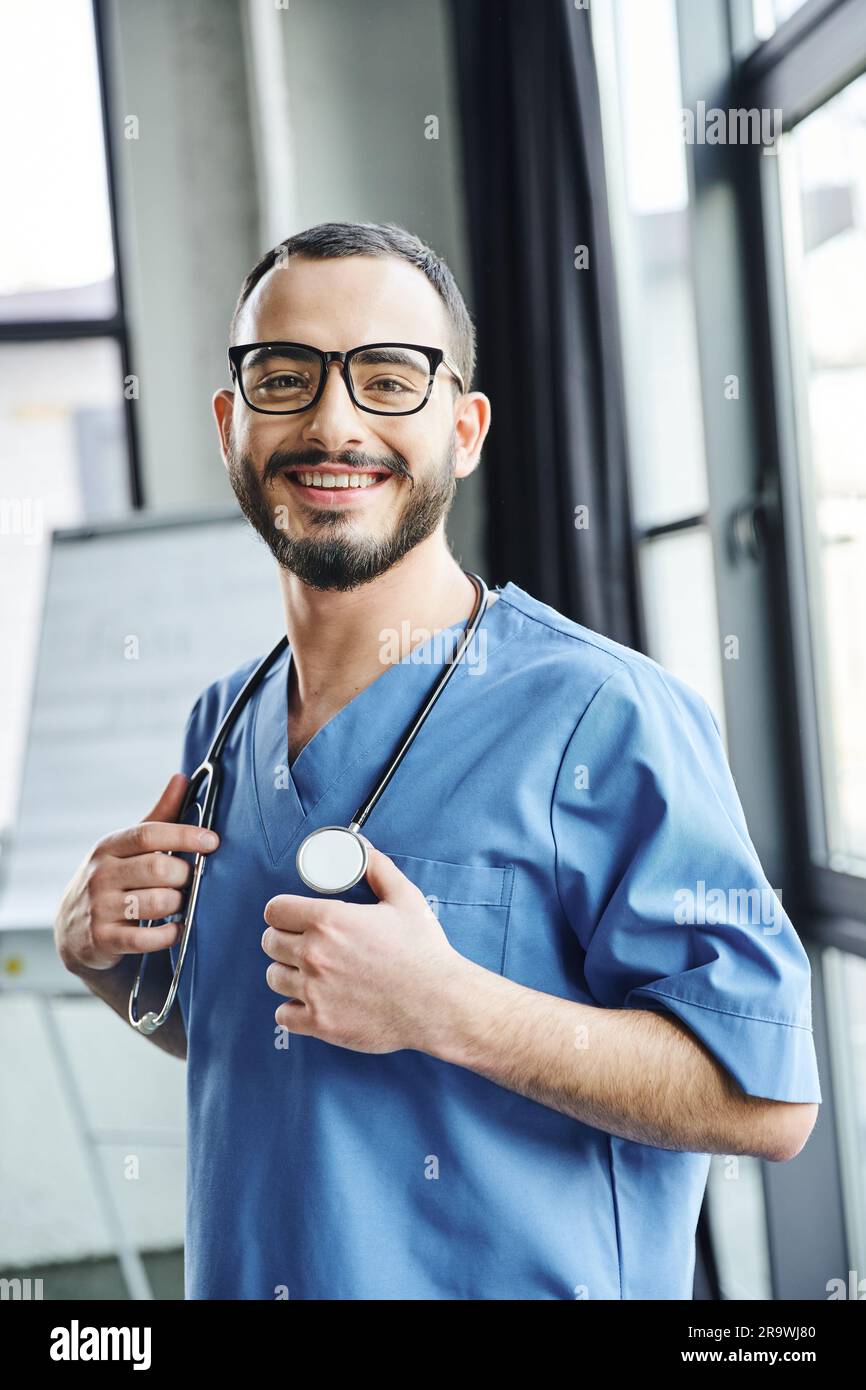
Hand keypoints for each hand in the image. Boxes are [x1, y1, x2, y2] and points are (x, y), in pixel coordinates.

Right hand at [53, 773, 219, 974]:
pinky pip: (147, 938)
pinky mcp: (104, 939)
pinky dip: (169, 934)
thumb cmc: (113, 878)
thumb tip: (181, 777)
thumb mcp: (129, 846)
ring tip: (179, 903)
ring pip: (157, 902)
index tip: (212, 841)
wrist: (73, 929)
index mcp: (109, 846)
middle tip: (189, 880)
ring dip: (178, 904)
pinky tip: (175, 929)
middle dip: (184, 874)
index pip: (148, 834)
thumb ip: (159, 815)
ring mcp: (100, 908)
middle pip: (158, 868)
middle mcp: (101, 875)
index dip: (184, 835)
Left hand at [261, 840, 461, 1052]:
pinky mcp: (320, 1023)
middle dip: (283, 940)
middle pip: (270, 942)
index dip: (283, 912)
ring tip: (308, 973)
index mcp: (329, 920)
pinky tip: (311, 1002)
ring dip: (287, 973)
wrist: (437, 1002)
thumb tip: (362, 851)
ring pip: (273, 977)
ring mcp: (314, 991)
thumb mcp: (405, 899)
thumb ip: (378, 869)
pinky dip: (293, 1009)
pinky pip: (282, 1015)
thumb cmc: (423, 951)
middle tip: (302, 945)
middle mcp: (314, 954)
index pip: (275, 911)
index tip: (291, 918)